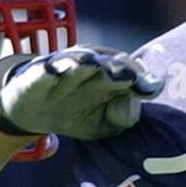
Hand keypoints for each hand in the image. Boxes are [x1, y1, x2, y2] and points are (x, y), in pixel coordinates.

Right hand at [0, 46, 162, 140]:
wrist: (31, 114)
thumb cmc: (73, 114)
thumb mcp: (102, 125)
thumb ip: (123, 118)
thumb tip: (134, 103)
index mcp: (107, 77)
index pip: (129, 71)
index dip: (141, 78)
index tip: (153, 88)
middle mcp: (86, 68)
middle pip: (105, 62)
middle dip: (117, 67)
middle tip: (130, 76)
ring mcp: (61, 70)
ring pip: (74, 61)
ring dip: (83, 61)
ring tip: (93, 64)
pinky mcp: (35, 78)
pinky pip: (41, 74)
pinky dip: (48, 71)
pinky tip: (56, 73)